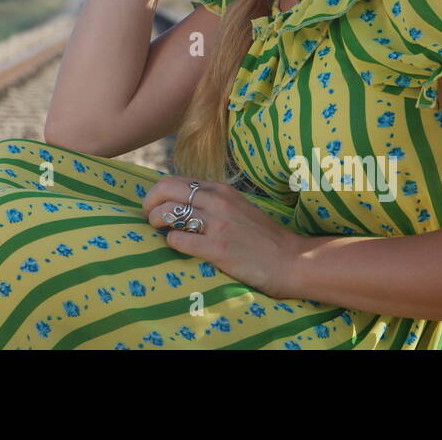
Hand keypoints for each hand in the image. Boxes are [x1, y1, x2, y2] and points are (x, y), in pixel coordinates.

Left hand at [141, 176, 305, 298]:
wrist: (292, 261)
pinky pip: (179, 240)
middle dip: (148, 204)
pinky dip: (172, 244)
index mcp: (221, 190)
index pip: (174, 180)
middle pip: (164, 190)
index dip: (157, 194)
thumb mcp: (237, 208)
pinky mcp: (218, 248)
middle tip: (149, 219)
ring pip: (168, 212)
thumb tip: (179, 203)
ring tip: (161, 233)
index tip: (155, 208)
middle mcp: (218, 201)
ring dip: (156, 223)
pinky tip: (179, 249)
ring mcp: (218, 224)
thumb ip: (212, 201)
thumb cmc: (263, 238)